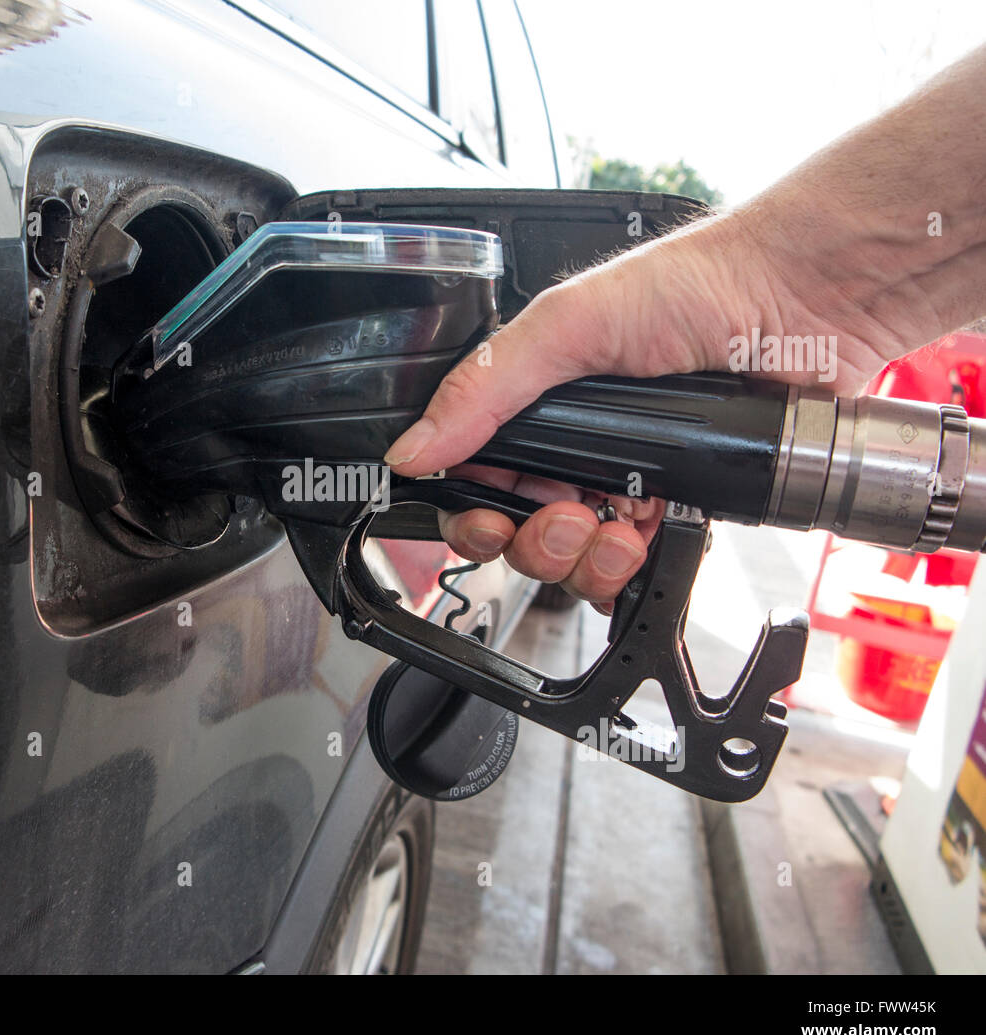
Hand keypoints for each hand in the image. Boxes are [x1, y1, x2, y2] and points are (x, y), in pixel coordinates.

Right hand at [383, 205, 910, 607]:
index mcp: (537, 406)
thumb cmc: (693, 285)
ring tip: (615, 525)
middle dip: (534, 542)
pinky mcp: (680, 507)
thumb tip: (414, 445)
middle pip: (521, 535)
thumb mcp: (568, 325)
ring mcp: (628, 482)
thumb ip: (486, 390)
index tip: (484, 519)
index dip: (473, 514)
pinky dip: (633, 568)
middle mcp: (576, 449)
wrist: (800, 299)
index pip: (479, 480)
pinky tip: (646, 534)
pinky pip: (638, 567)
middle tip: (564, 515)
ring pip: (576, 562)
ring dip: (586, 560)